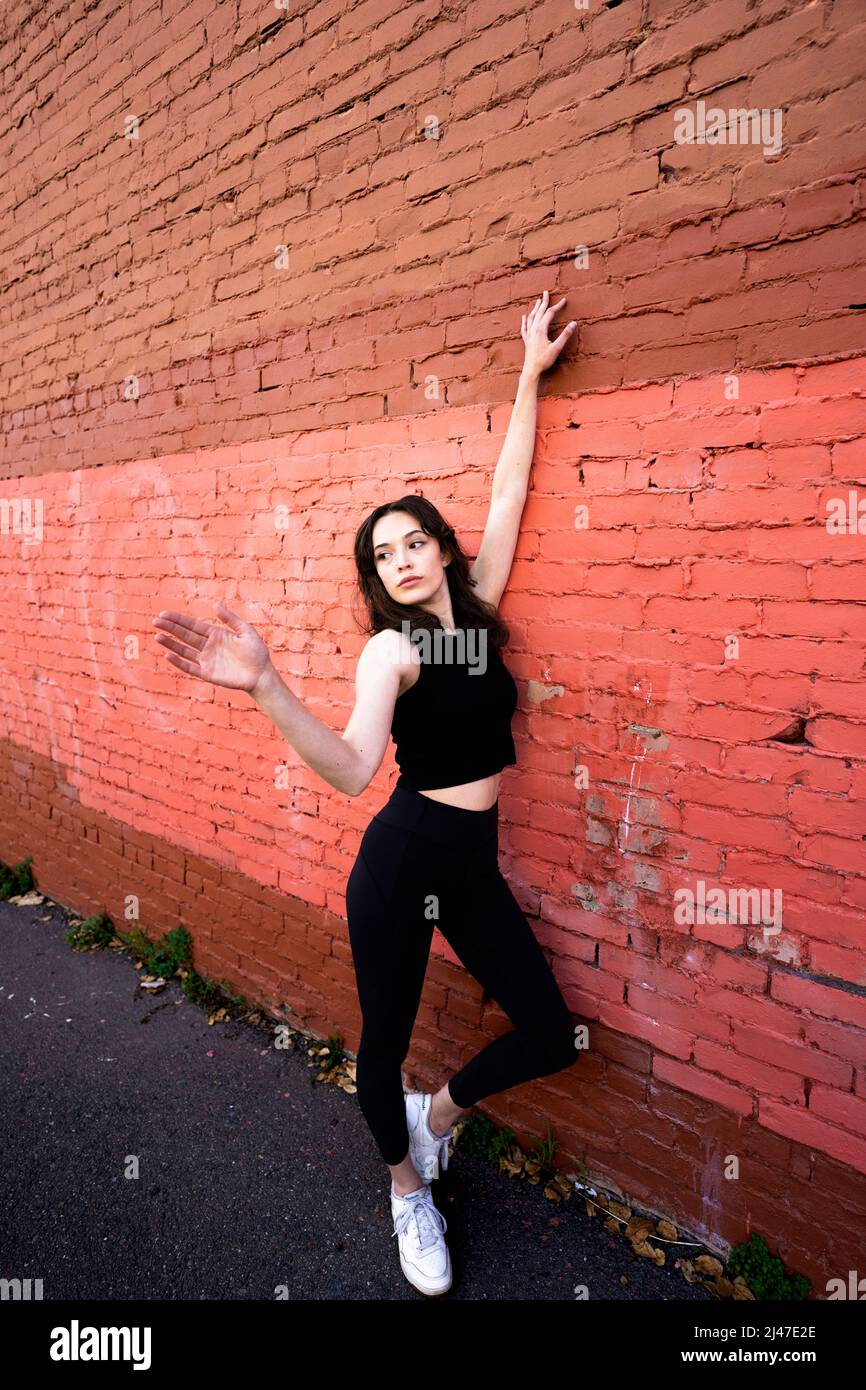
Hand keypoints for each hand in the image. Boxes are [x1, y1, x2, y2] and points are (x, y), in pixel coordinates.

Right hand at [151, 604, 272, 694]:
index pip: (192, 625)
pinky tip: (168, 654)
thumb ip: (230, 619)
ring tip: (157, 636)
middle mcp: (208, 646)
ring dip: (170, 644)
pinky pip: (189, 667)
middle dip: (170, 628)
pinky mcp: (207, 673)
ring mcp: (206, 660)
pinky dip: (178, 662)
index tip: (164, 614)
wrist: (261, 674)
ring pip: (184, 650)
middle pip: (184, 636)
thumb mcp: (246, 631)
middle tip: (155, 621)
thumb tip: (215, 606)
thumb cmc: (257, 652)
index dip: (178, 620)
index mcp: (215, 634)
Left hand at [520, 290, 576, 377]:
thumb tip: (573, 323)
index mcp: (541, 329)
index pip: (550, 313)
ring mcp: (528, 334)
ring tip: (538, 301)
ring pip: (531, 317)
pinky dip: (524, 320)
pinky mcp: (526, 340)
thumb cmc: (544, 360)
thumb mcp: (557, 348)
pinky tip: (524, 316)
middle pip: (539, 312)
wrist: (531, 370)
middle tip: (546, 292)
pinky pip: (524, 327)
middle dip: (544, 302)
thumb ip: (565, 335)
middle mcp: (533, 329)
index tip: (564, 300)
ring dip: (535, 308)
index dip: (557, 306)